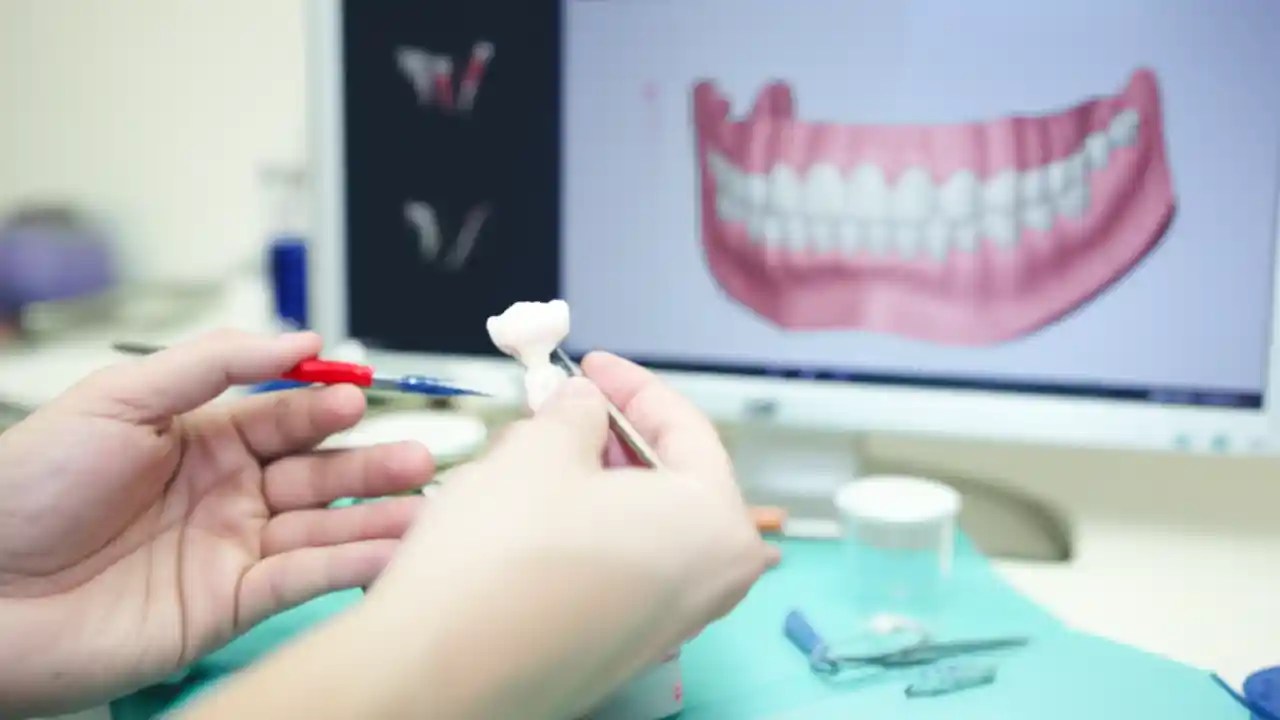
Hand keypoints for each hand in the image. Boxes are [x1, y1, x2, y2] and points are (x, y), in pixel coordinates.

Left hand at [0, 330, 432, 716]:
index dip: (325, 408)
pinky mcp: (230, 606)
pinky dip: (348, 566)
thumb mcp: (120, 397)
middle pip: (318, 474)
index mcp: (201, 440)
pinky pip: (302, 579)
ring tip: (423, 509)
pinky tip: (387, 553)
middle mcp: (226, 494)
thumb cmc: (29, 487)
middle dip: (370, 464)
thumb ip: (214, 364)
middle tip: (417, 457)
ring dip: (376, 518)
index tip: (360, 397)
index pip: (286, 418)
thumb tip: (300, 338)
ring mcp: (231, 550)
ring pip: (322, 528)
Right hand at [364, 352, 774, 719]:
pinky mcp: (618, 648)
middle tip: (553, 406)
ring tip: (523, 455)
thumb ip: (577, 412)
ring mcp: (665, 623)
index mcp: (716, 526)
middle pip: (663, 479)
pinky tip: (520, 511)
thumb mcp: (541, 450)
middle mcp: (708, 583)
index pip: (684, 428)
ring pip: (632, 522)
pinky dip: (576, 529)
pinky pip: (611, 566)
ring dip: (582, 481)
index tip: (590, 363)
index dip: (630, 385)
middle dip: (602, 436)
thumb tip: (584, 405)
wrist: (438, 671)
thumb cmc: (500, 558)